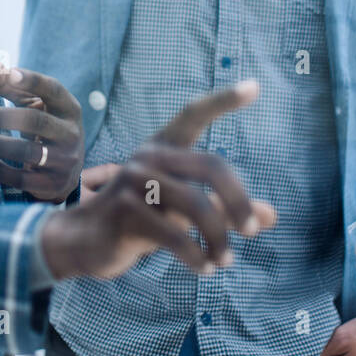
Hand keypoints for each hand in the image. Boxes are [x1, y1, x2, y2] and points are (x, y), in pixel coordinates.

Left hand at [0, 48, 83, 203]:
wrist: (65, 171)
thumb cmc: (42, 126)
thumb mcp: (33, 104)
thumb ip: (8, 81)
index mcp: (69, 108)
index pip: (53, 89)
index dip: (32, 80)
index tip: (9, 72)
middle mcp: (72, 133)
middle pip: (36, 122)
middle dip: (2, 116)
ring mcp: (66, 161)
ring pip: (29, 152)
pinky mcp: (54, 185)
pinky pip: (23, 178)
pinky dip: (0, 169)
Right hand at [40, 80, 276, 280]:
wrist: (83, 241)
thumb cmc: (140, 220)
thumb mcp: (182, 210)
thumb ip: (223, 209)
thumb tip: (272, 216)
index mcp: (163, 147)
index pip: (194, 114)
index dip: (223, 100)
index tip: (254, 87)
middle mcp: (149, 157)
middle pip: (212, 167)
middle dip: (239, 200)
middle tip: (253, 230)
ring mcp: (134, 182)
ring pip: (197, 207)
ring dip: (219, 238)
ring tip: (224, 261)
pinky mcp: (126, 213)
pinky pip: (175, 236)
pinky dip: (196, 256)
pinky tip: (204, 268)